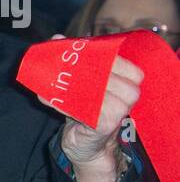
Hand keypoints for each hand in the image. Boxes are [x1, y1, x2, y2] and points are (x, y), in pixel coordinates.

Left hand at [40, 36, 144, 181]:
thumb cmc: (85, 108)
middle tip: (60, 70)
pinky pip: (84, 108)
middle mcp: (129, 95)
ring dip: (72, 87)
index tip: (79, 54)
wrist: (85, 143)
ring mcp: (120, 110)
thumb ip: (73, 60)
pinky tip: (53, 100)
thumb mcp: (81, 82)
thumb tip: (57, 38)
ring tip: (55, 86)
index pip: (120, 61)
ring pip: (95, 90)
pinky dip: (64, 104)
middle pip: (106, 74)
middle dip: (82, 70)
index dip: (100, 57)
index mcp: (129, 80)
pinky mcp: (105, 124)